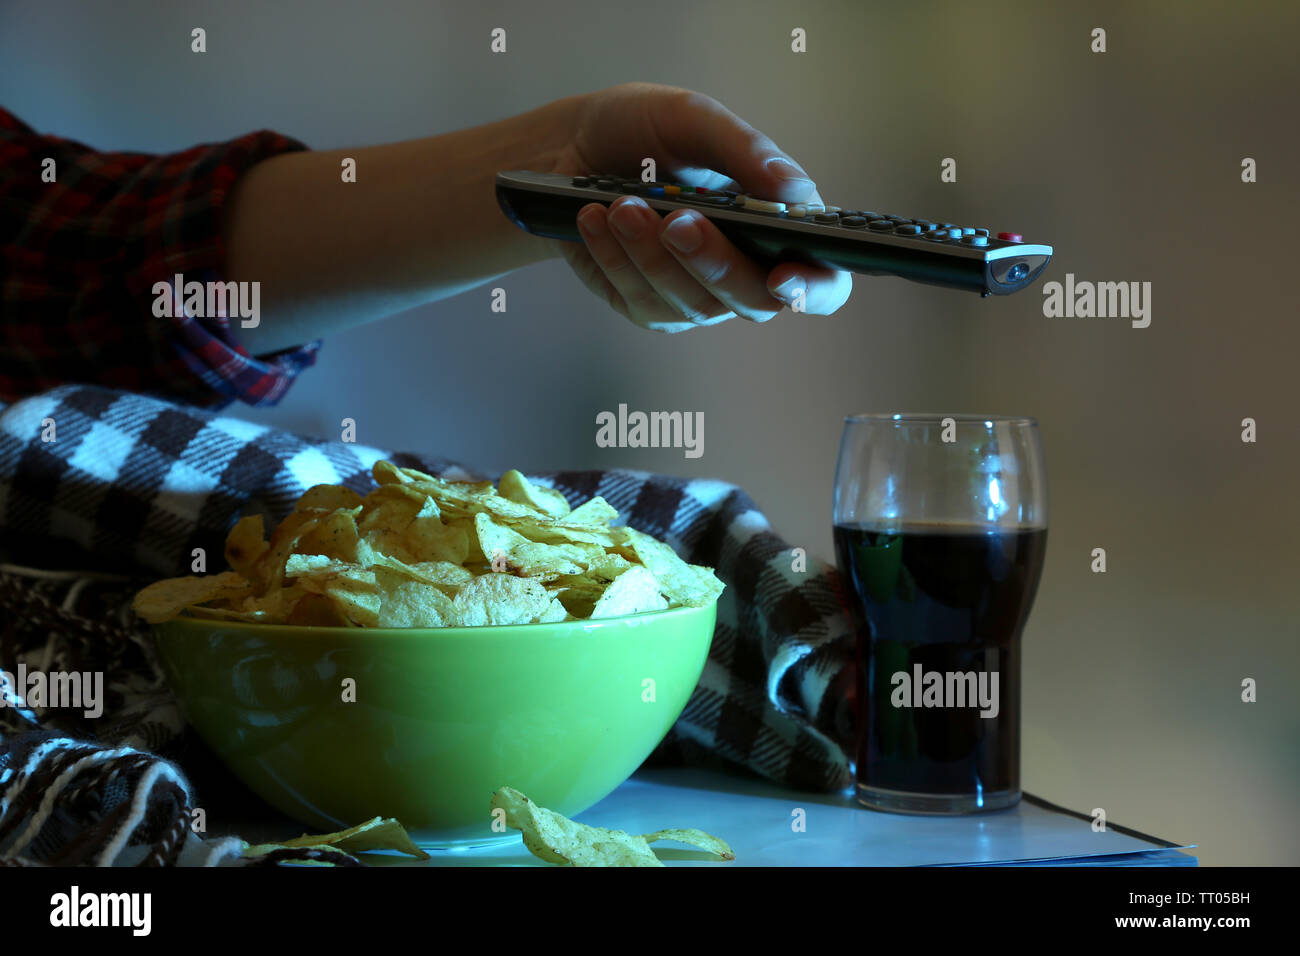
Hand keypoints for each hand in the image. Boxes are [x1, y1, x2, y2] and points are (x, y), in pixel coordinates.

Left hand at [546, 83, 852, 332]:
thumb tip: (796, 190)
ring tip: (620, 206)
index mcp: (779, 224)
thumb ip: (746, 150)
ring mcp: (695, 293)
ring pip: (691, 303)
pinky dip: (617, 259)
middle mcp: (745, 268)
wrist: (567, 146)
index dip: (814, 288)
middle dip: (714, 262)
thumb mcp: (693, 119)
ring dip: (652, 254)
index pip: (823, 278)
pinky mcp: (647, 304)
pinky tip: (596, 220)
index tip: (783, 275)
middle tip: (677, 220)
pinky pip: (642, 300)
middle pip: (752, 300)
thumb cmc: (642, 129)